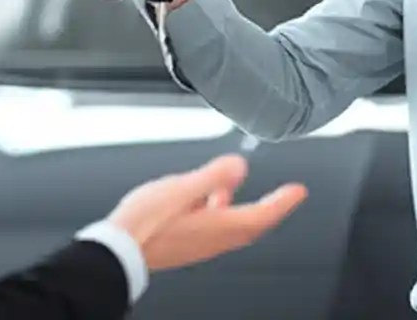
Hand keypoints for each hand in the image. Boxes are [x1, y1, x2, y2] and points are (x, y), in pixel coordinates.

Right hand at [107, 154, 307, 270]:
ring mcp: (200, 244)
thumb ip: (213, 176)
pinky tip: (203, 199)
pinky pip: (214, 228)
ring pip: (233, 226)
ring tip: (233, 187)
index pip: (263, 215)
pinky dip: (220, 211)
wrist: (118, 249)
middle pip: (252, 224)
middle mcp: (214, 239)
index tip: (298, 191)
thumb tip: (240, 166)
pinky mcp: (187, 244)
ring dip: (242, 207)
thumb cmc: (145, 222)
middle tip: (284, 195)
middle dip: (270, 207)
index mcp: (218, 225)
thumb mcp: (181, 188)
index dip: (283, 201)